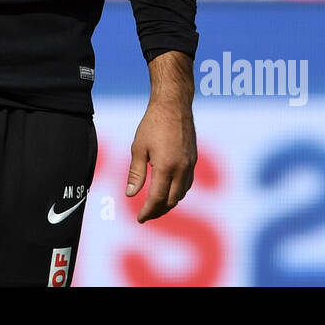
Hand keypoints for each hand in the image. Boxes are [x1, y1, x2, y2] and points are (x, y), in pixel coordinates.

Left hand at [127, 50, 196, 222]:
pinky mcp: (194, 159)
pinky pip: (187, 183)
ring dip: (168, 202)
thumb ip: (136, 173)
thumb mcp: (138, 148)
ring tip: (155, 206)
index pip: (156, 199)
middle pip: (171, 201)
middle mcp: (181, 169)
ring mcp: (190, 165)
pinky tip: (168, 190)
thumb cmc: (152, 125)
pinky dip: (177, 192)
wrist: (174, 105)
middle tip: (146, 215)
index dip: (147, 212)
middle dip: (158, 211)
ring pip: (181, 194)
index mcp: (166, 167)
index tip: (139, 219)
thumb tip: (131, 195)